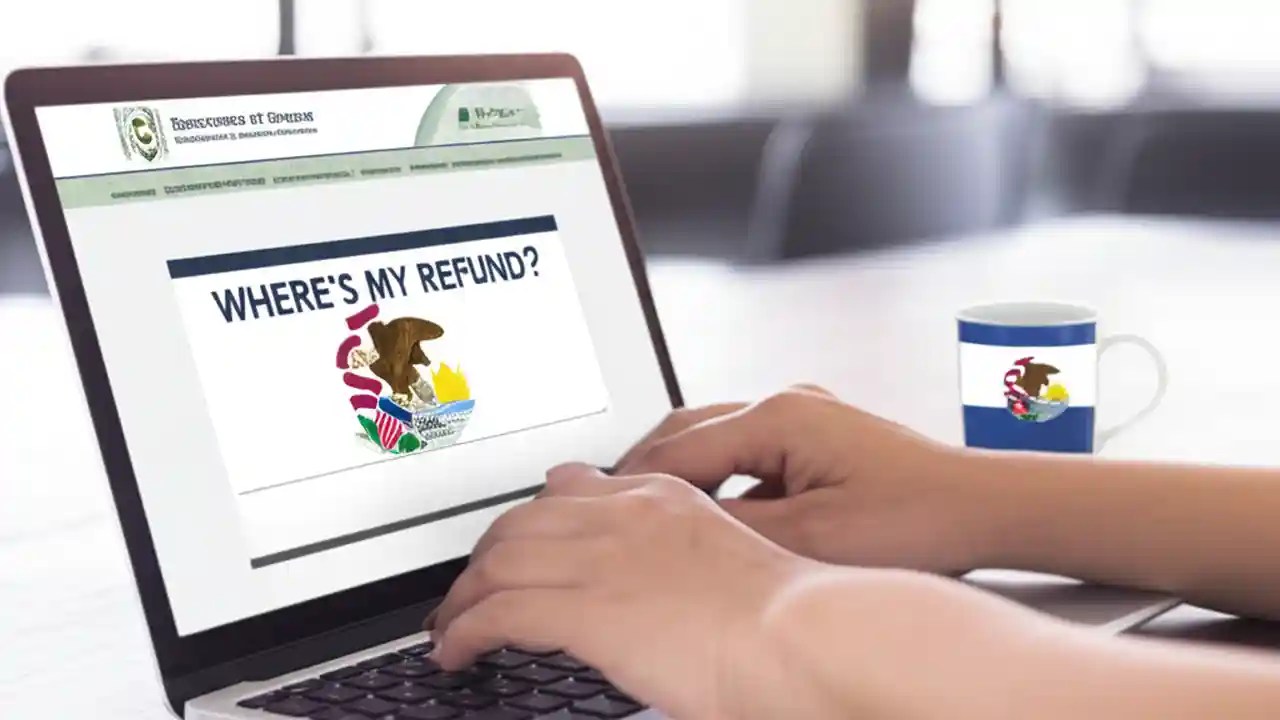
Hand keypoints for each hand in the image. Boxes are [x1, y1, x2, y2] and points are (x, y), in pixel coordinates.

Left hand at [426, 463, 815, 719]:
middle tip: (466, 592)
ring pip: (498, 563)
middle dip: (481, 560)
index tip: (508, 546)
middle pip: (518, 523)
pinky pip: (498, 613)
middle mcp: (623, 515)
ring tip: (447, 627)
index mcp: (660, 498)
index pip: (566, 491)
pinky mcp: (587, 609)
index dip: (525, 523)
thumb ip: (677, 545)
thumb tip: (646, 571)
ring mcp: (602, 558)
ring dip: (462, 598)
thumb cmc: (786, 618)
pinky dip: (464, 632)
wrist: (806, 637)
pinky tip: (456, 651)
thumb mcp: (727, 555)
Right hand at [618, 385, 990, 573]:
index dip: (628, 486)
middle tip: (602, 510)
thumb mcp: (812, 539)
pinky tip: (707, 517)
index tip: (590, 511)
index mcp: (778, 417)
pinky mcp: (816, 437)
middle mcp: (786, 404)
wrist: (984, 509)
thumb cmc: (918, 520)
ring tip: (644, 517)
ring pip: (712, 440)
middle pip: (685, 433)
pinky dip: (717, 480)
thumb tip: (673, 530)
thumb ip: (733, 530)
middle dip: (642, 471)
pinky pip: (745, 453)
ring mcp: (802, 416)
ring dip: (679, 475)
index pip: (676, 451)